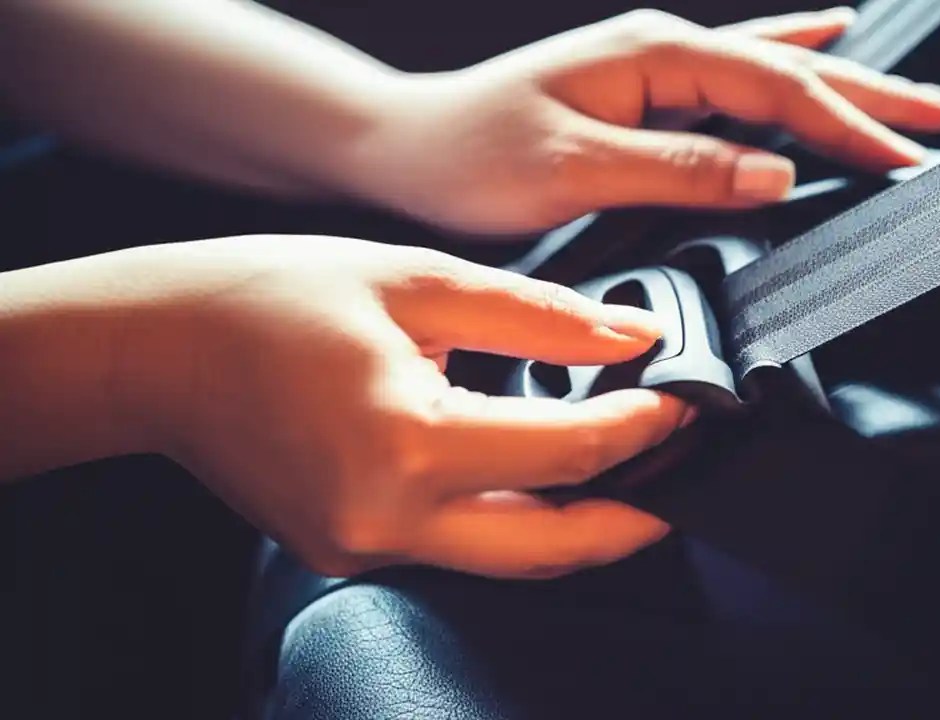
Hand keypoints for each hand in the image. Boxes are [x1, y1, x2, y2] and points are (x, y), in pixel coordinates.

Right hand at [102, 237, 691, 577]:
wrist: (157, 349)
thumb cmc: (269, 299)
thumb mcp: (417, 281)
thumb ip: (538, 317)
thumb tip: (628, 338)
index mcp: (407, 442)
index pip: (569, 454)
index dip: (643, 429)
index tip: (682, 402)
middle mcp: (386, 518)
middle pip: (554, 546)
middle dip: (634, 518)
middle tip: (682, 480)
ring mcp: (363, 548)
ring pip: (509, 560)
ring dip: (579, 527)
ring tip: (629, 481)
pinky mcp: (348, 551)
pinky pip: (457, 550)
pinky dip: (512, 520)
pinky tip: (539, 481)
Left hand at [343, 7, 939, 234]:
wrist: (408, 145)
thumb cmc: (472, 156)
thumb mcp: (572, 167)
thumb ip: (677, 167)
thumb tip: (772, 175)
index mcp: (653, 58)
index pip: (779, 92)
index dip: (851, 128)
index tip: (911, 160)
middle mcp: (660, 50)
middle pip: (792, 70)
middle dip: (872, 98)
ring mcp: (654, 67)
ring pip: (774, 71)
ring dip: (845, 84)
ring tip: (910, 95)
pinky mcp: (642, 91)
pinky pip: (738, 75)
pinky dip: (789, 65)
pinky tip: (817, 46)